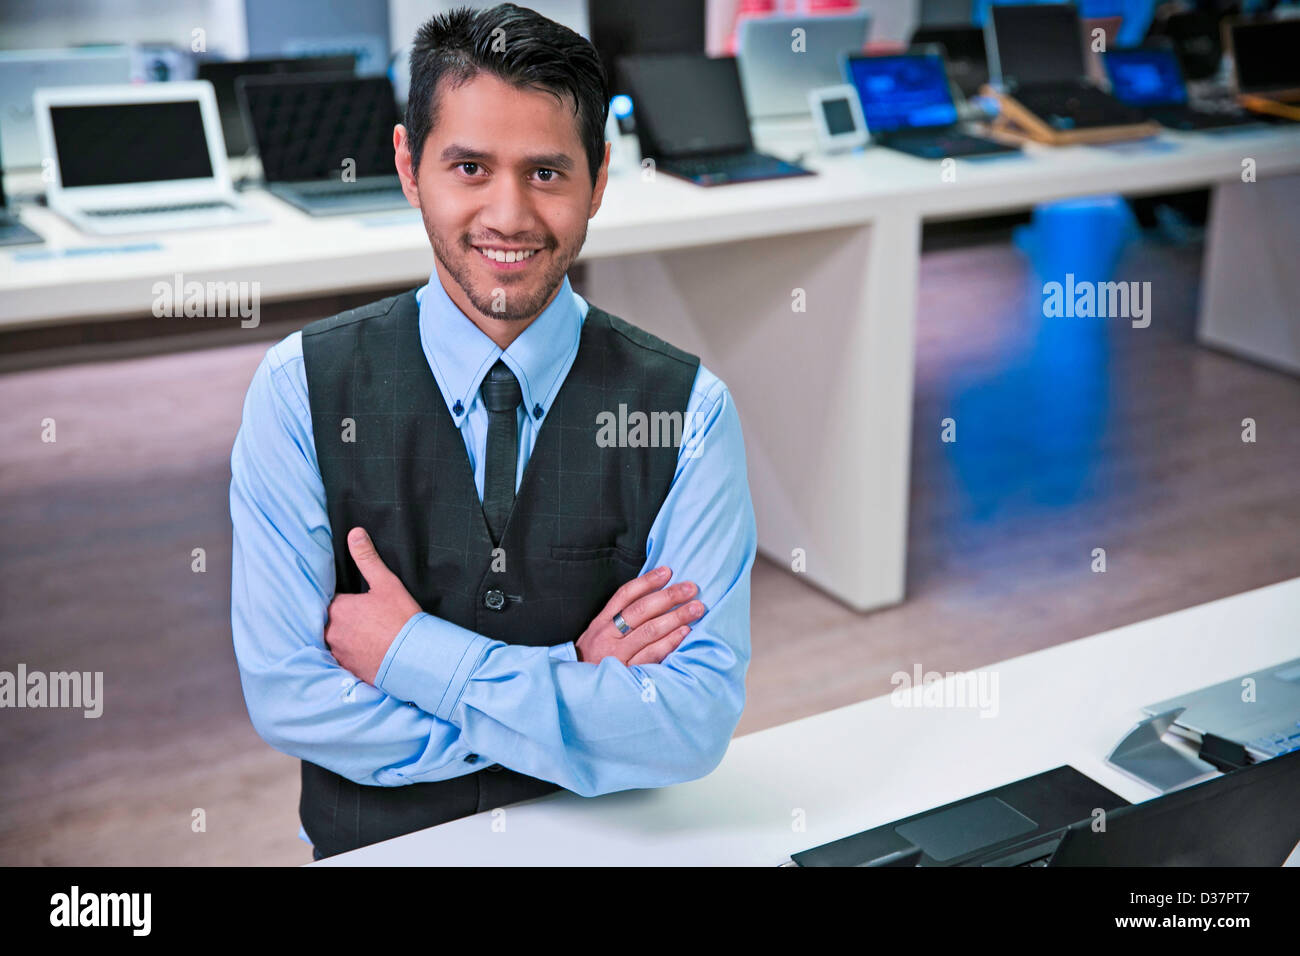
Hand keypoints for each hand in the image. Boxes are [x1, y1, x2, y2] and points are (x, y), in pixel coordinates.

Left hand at [324, 527, 421, 684]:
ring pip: (333, 641)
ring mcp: (338, 653)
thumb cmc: (401, 619)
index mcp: (337, 609)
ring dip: (343, 637)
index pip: (328, 599)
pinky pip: (342, 659)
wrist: (414, 658)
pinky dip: (350, 655)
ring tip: (363, 635)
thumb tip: (355, 533)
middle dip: (340, 618)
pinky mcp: (347, 669)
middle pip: (327, 620)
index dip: (341, 599)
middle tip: (360, 618)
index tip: (353, 600)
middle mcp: (331, 632)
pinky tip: (364, 652)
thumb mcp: (386, 583)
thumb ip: (367, 558)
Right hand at [575, 566, 704, 666]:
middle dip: (668, 596)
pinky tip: (685, 633)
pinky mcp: (628, 673)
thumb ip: (618, 617)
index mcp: (601, 622)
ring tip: (696, 608)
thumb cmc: (593, 659)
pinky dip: (670, 642)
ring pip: (649, 631)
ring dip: (675, 617)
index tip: (668, 571)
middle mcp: (608, 636)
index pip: (625, 595)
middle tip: (691, 588)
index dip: (647, 581)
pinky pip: (652, 655)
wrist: (577, 691)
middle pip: (641, 611)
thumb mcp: (598, 634)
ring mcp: (618, 655)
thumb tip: (653, 595)